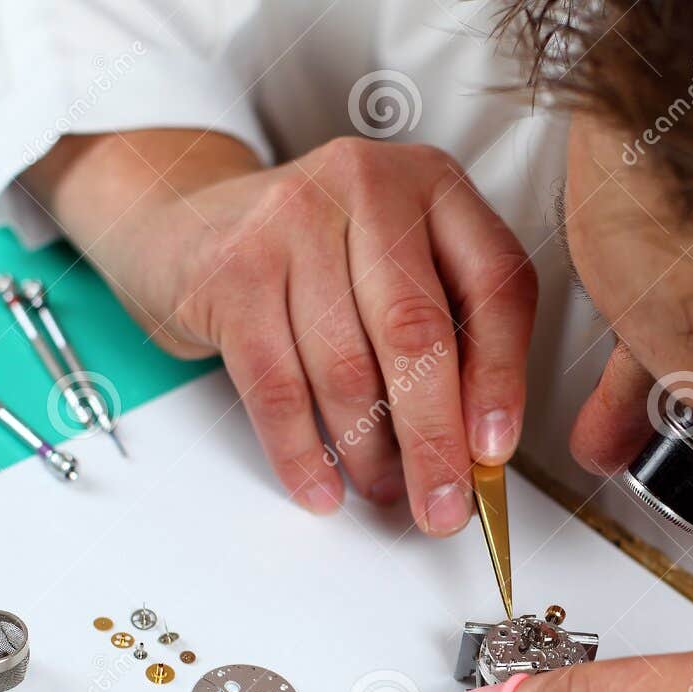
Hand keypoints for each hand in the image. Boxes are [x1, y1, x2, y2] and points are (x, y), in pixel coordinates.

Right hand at [25, 130, 537, 533]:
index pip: (494, 285)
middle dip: (434, 439)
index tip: (495, 450)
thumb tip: (477, 444)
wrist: (190, 221)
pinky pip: (276, 386)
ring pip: (346, 366)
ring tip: (386, 490)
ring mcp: (292, 218)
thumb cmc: (318, 257)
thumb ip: (451, 334)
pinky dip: (302, 453)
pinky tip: (322, 487)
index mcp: (435, 185)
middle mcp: (368, 186)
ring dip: (370, 452)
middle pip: (415, 333)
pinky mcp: (232, 268)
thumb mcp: (401, 268)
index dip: (501, 379)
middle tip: (444, 505)